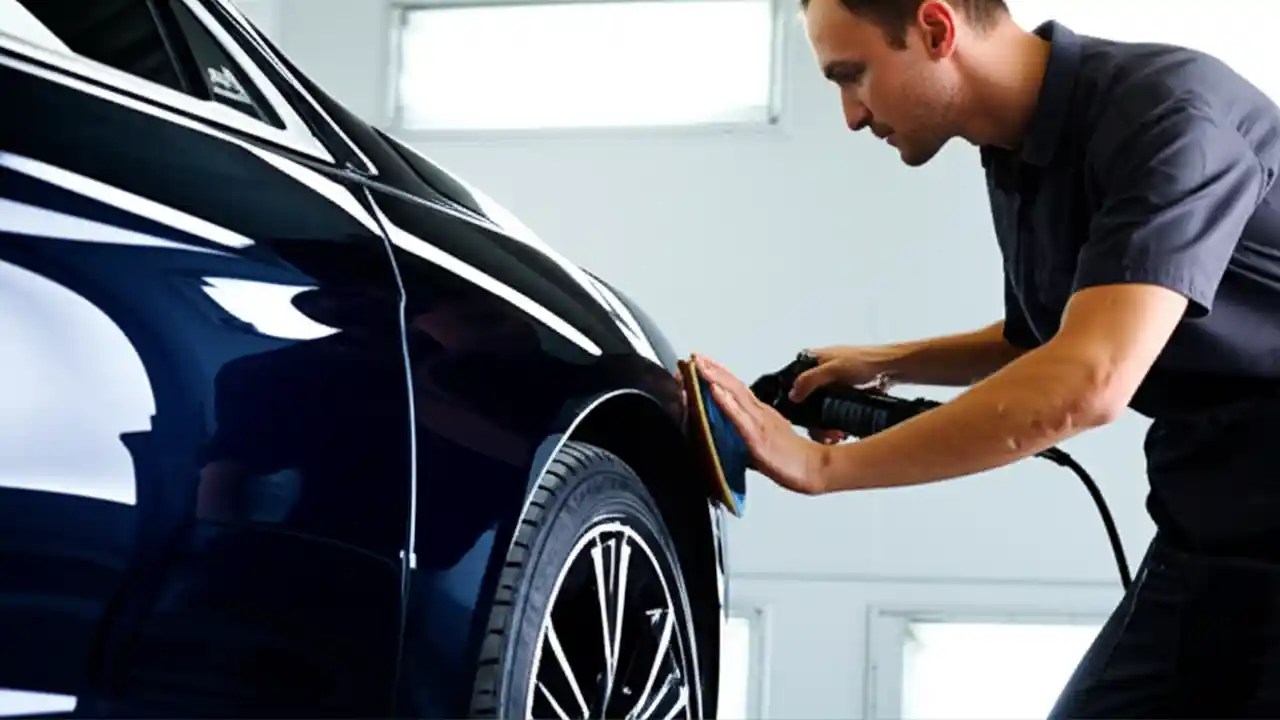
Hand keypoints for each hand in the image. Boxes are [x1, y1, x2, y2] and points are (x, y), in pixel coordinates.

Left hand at [693, 354, 830, 495]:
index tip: (702, 364)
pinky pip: (739, 417)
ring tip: (699, 365)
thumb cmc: (793, 459)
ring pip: (734, 395)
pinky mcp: (757, 438)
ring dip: (715, 378)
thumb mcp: (765, 443)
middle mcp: (759, 413)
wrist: (816, 470)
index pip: (736, 389)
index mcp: (761, 413)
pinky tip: (714, 391)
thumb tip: (727, 437)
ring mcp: (758, 423)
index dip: (719, 375)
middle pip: (733, 385)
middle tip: (695, 356)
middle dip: (712, 369)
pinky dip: (725, 402)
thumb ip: (748, 435)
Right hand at [789, 346, 894, 443]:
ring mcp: (830, 386)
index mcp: (810, 361)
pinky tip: (840, 432)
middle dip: (812, 421)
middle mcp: (818, 374)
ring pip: (818, 411)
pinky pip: (832, 414)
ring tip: (834, 436)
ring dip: (824, 426)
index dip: (792, 402)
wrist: (892, 369)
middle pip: (804, 403)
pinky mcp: (842, 397)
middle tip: (822, 433)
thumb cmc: (866, 360)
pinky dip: (834, 425)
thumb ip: (810, 380)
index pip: (791, 382)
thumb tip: (793, 395)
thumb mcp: (833, 369)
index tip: (798, 418)